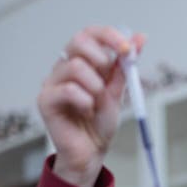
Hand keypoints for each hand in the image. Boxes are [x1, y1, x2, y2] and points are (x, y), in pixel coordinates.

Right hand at [38, 26, 145, 186]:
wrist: (91, 152)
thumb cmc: (100, 123)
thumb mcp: (117, 91)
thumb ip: (124, 66)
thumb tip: (140, 38)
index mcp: (81, 61)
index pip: (90, 34)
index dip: (109, 36)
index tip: (127, 49)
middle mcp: (64, 67)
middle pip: (78, 41)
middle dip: (101, 58)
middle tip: (108, 80)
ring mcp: (52, 83)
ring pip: (76, 67)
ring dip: (95, 86)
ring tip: (96, 103)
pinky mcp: (45, 101)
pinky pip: (68, 90)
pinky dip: (85, 101)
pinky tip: (86, 112)